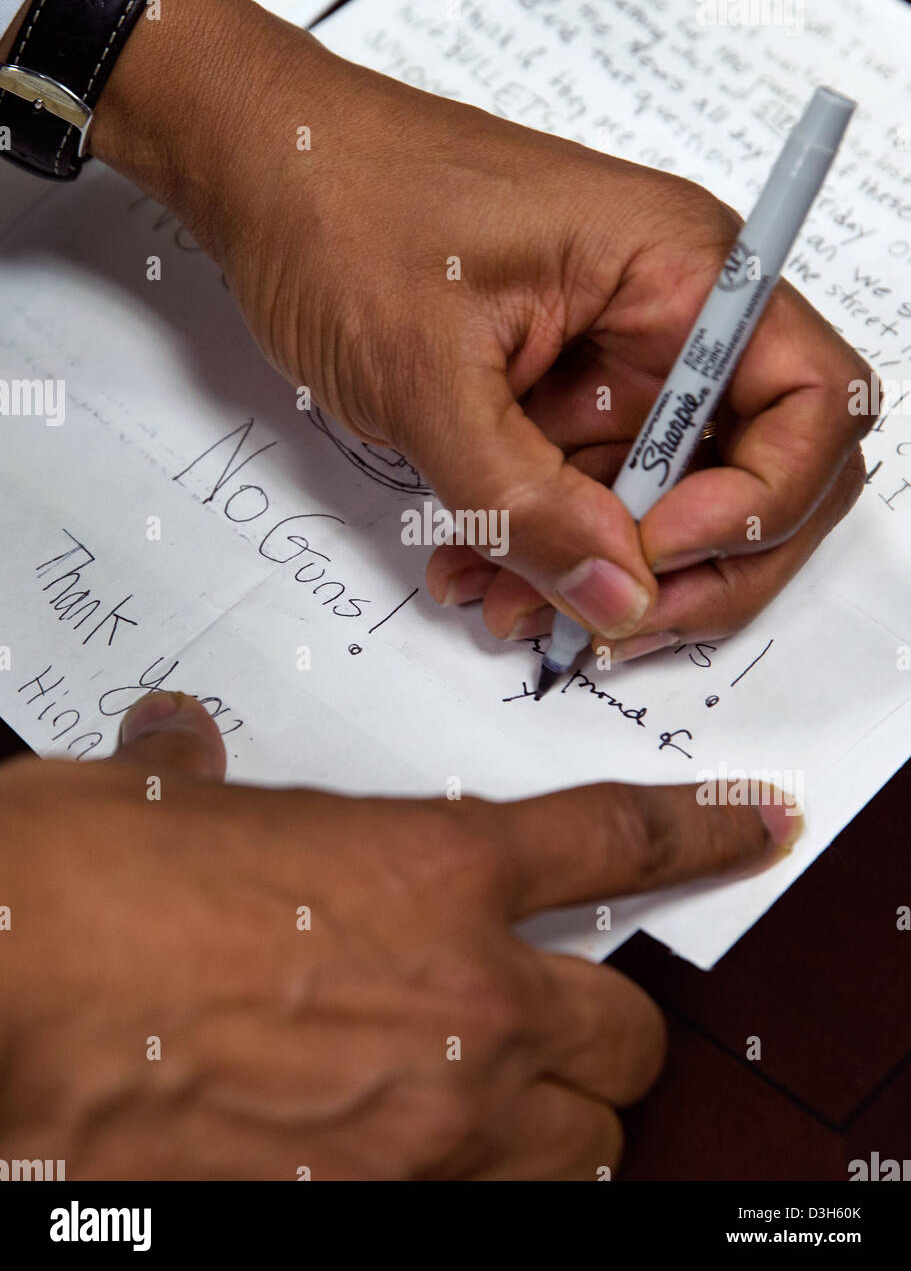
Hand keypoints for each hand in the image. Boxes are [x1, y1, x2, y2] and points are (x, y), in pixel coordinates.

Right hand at [0, 692, 798, 1178]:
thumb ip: (205, 778)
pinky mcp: (363, 1212)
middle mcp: (458, 999)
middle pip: (629, 1030)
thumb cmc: (80, 888)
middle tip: (556, 1017)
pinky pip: (484, 1218)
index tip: (749, 827)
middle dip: (608, 1028)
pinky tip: (405, 1161)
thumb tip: (180, 743)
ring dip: (556, 1126)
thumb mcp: (163, 802)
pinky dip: (469, 1192)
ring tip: (496, 1105)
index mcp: (429, 865)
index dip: (700, 833)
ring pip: (582, 1149)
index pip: (615, 843)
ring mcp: (425, 1123)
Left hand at [91, 0, 872, 657]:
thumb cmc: (342, 207)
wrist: (257, 167)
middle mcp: (669, 316)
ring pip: (661, 503)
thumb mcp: (430, 374)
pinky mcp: (559, 391)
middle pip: (756, 473)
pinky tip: (474, 571)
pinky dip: (544, 547)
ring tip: (503, 606)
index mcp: (681, 271)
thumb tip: (616, 599)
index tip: (659, 551)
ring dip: (596, 576)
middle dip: (690, 568)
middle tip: (603, 625)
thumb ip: (523, 503)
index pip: (812, 403)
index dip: (765, 499)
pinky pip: (585, 493)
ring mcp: (615, 358)